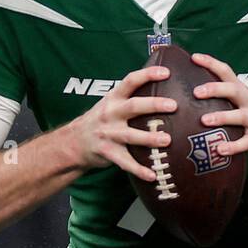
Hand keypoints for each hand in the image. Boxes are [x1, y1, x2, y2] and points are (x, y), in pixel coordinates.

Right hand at [68, 65, 175, 182]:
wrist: (74, 142)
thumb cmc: (100, 120)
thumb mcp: (111, 103)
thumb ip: (130, 97)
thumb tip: (161, 87)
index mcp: (113, 98)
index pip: (130, 81)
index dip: (147, 75)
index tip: (166, 72)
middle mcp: (110, 114)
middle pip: (133, 106)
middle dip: (154, 105)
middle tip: (173, 105)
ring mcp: (108, 134)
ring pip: (131, 135)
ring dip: (149, 138)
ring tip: (167, 140)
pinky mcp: (107, 152)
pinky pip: (125, 162)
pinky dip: (139, 169)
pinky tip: (153, 175)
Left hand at [191, 53, 247, 169]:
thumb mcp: (242, 106)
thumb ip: (224, 101)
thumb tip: (192, 98)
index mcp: (242, 93)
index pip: (227, 72)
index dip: (211, 63)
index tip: (194, 57)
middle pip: (233, 90)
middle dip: (215, 89)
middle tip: (196, 92)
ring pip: (239, 116)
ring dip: (222, 117)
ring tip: (204, 120)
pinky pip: (245, 143)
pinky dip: (233, 146)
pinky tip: (219, 150)